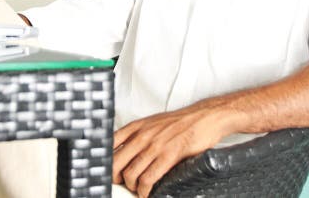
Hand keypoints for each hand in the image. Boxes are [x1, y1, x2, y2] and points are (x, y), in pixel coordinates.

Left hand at [112, 101, 234, 196]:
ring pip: (131, 173)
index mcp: (137, 126)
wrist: (204, 118)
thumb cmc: (179, 122)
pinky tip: (146, 192)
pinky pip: (148, 179)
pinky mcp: (168, 156)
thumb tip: (123, 150)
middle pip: (116, 162)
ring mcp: (155, 146)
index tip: (105, 170)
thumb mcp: (152, 123)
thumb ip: (137, 134)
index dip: (104, 160)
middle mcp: (142, 135)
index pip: (110, 143)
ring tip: (136, 189)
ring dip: (131, 186)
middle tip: (120, 183)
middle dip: (115, 177)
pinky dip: (144, 190)